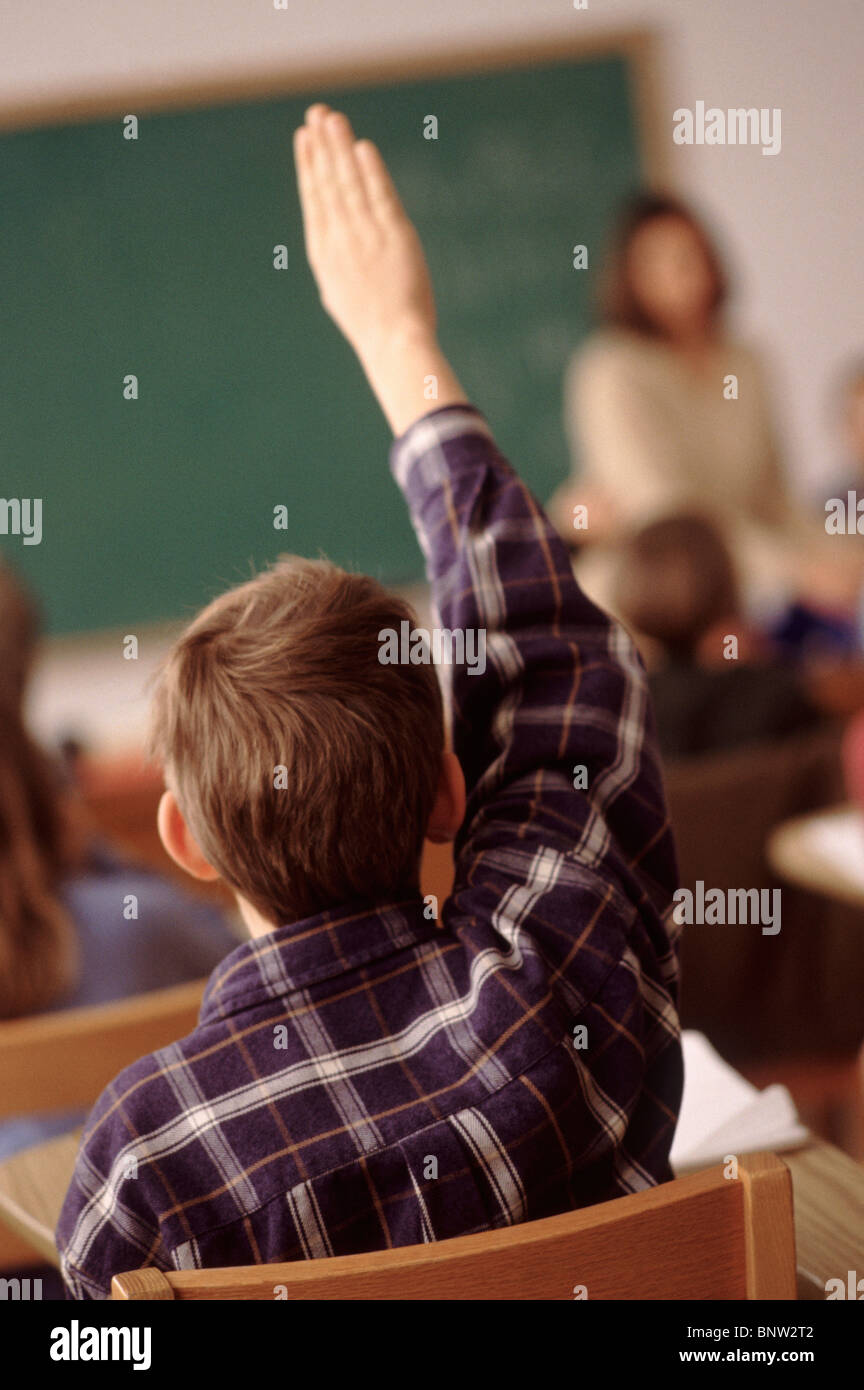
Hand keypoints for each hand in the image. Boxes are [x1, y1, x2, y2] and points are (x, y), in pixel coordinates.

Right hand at [294, 105, 436, 364]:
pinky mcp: (393, 236)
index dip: (309, 166)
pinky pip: (379, 194)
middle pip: (328, 183)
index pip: (314, 200)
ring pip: (349, 182)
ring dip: (340, 147)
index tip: (304, 139)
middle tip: (316, 113)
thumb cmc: (372, 329)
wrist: (393, 344)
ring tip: (333, 118)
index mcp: (324, 254)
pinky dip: (370, 169)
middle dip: (322, 145)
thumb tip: (336, 246)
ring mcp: (365, 236)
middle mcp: (340, 240)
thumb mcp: (342, 295)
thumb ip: (338, 264)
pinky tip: (362, 146)